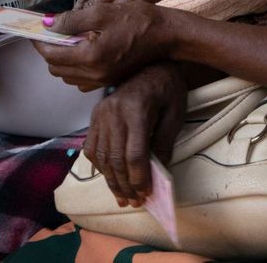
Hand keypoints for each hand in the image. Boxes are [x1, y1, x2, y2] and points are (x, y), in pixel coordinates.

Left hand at [34, 0, 174, 89]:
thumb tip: (48, 24)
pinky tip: (83, 50)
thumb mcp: (103, 12)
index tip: (36, 29)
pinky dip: (75, 67)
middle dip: (48, 50)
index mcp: (90, 56)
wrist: (166, 35)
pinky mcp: (108, 80)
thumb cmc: (138, 20)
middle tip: (52, 32)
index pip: (50, 54)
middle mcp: (93, 74)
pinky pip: (81, 79)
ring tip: (67, 40)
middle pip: (55, 68)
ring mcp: (101, 80)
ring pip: (66, 75)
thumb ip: (72, 19)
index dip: (39, 41)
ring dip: (61, 59)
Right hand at [84, 63, 186, 206]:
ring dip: (111, 180)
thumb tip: (157, 173)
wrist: (151, 65)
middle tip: (134, 202)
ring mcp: (100, 114)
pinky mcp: (95, 115)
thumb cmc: (167, 88)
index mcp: (136, 110)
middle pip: (114, 159)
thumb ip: (164, 142)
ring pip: (100, 156)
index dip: (139, 178)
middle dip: (124, 185)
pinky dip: (99, 166)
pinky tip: (110, 177)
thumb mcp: (175, 113)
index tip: (146, 194)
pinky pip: (91, 147)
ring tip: (122, 197)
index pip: (134, 154)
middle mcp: (113, 112)